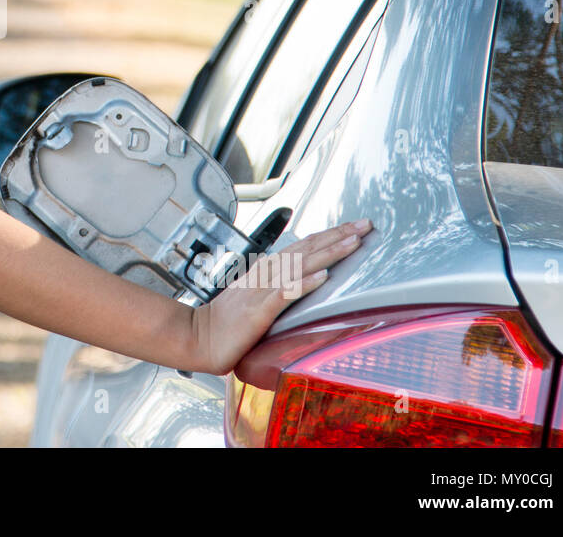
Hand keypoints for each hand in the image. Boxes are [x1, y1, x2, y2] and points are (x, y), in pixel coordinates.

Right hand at [186, 219, 371, 374]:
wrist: (197, 338)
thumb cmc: (225, 323)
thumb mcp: (253, 298)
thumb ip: (275, 288)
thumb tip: (299, 281)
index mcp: (264, 270)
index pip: (302, 247)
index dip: (328, 236)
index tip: (354, 229)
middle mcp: (264, 275)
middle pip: (305, 249)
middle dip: (337, 236)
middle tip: (365, 225)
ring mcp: (261, 291)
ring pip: (299, 266)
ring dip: (328, 253)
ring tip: (352, 243)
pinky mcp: (258, 311)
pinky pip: (285, 293)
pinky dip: (304, 283)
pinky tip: (323, 277)